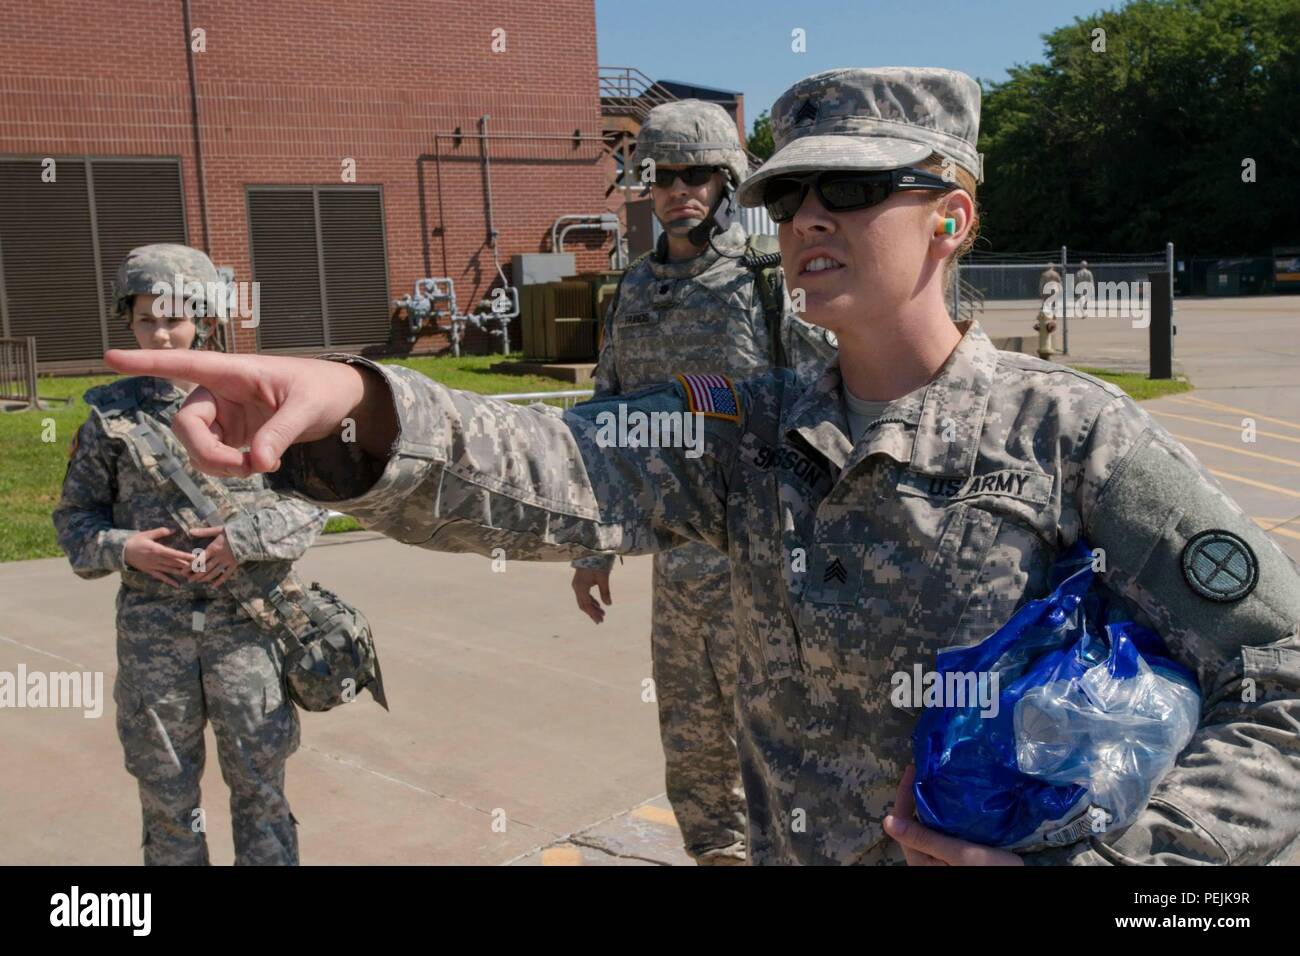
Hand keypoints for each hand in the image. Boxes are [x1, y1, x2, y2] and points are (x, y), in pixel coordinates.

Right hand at [103, 349, 396, 477]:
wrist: (336, 401)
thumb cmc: (321, 390)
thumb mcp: (306, 408)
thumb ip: (282, 433)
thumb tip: (259, 462)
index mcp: (232, 371)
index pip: (183, 365)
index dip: (146, 362)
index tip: (110, 358)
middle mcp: (219, 392)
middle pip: (185, 425)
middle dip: (207, 453)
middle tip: (248, 469)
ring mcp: (223, 415)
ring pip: (197, 446)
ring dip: (220, 464)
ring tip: (261, 466)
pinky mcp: (231, 435)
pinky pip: (213, 456)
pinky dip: (230, 467)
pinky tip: (259, 464)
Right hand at [123, 527, 193, 587]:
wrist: (121, 551)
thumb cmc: (135, 541)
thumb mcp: (147, 534)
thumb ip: (160, 532)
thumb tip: (173, 530)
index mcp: (157, 549)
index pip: (174, 553)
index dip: (185, 556)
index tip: (195, 558)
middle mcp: (157, 559)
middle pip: (174, 563)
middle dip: (187, 565)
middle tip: (198, 567)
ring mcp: (153, 566)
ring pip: (170, 570)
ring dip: (181, 573)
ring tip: (192, 575)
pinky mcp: (150, 571)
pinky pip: (161, 577)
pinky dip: (169, 581)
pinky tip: (177, 585)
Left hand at [185, 526, 237, 587]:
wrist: (250, 536)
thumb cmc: (234, 531)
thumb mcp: (218, 530)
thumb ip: (204, 532)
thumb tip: (190, 531)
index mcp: (214, 548)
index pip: (199, 560)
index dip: (190, 567)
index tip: (183, 571)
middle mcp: (219, 557)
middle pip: (205, 569)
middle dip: (196, 575)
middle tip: (188, 580)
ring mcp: (227, 562)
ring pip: (214, 573)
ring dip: (205, 579)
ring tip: (198, 582)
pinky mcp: (234, 564)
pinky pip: (226, 575)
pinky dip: (220, 581)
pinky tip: (214, 586)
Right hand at [571, 568, 612, 623]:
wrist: (590, 550)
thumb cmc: (597, 563)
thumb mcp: (603, 578)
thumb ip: (605, 592)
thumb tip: (608, 604)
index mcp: (581, 587)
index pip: (586, 605)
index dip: (593, 613)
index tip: (600, 620)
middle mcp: (577, 587)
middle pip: (583, 604)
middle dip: (592, 612)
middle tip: (601, 620)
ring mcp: (577, 585)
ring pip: (583, 600)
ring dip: (592, 607)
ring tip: (602, 613)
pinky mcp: (580, 582)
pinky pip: (584, 595)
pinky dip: (591, 601)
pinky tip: (597, 604)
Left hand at [884, 765, 1023, 865]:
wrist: (1016, 881)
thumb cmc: (988, 870)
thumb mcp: (957, 854)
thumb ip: (924, 838)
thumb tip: (887, 821)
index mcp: (919, 858)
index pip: (901, 819)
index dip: (904, 793)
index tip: (913, 768)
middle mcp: (926, 856)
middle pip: (913, 819)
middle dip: (917, 794)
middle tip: (928, 769)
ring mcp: (940, 853)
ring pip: (929, 821)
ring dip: (931, 801)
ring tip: (940, 777)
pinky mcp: (955, 850)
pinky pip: (944, 827)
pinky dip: (946, 810)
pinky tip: (955, 796)